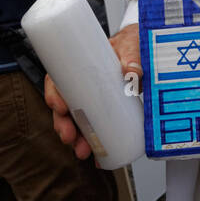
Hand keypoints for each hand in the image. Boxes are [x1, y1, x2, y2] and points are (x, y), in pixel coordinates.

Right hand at [44, 23, 141, 162]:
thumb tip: (132, 71)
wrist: (143, 48)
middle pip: (63, 106)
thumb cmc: (130, 43)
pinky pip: (95, 128)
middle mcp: (82, 84)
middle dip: (63, 125)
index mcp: (80, 66)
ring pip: (76, 121)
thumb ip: (134, 56)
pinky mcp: (106, 110)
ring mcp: (93, 98)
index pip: (57, 80)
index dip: (54, 94)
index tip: (60, 107)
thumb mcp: (131, 44)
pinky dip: (94, 143)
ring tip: (83, 151)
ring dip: (76, 138)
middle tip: (70, 137)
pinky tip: (98, 157)